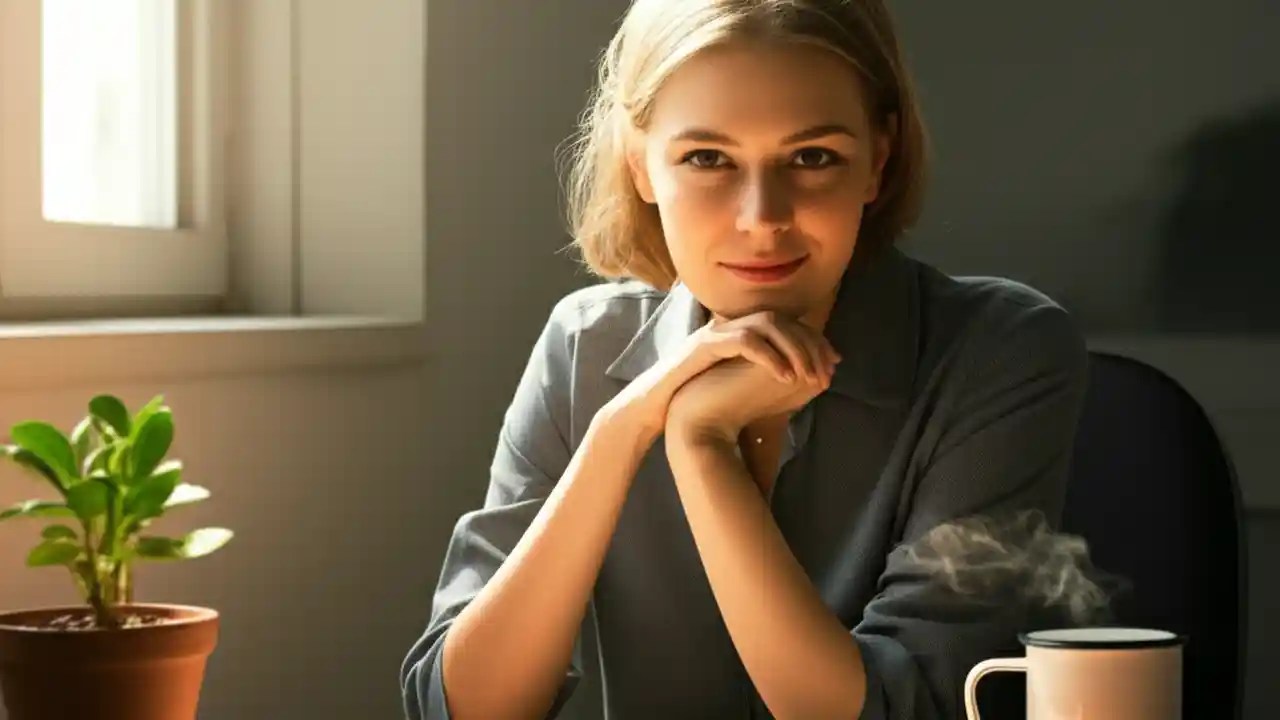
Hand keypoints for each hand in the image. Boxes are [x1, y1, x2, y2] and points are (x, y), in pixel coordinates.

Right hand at [597, 310, 839, 442]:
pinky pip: (746, 341)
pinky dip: (770, 357)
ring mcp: (716, 332)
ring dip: (794, 348)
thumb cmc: (694, 400)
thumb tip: (802, 381)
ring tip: (809, 375)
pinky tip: (786, 377)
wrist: (655, 408)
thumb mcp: (737, 385)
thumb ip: (765, 377)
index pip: (786, 324)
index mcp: (739, 333)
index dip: (814, 340)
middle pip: (782, 319)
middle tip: (829, 369)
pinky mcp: (705, 345)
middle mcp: (729, 326)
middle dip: (810, 343)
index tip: (836, 361)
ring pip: (767, 323)